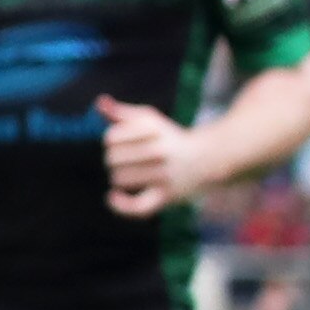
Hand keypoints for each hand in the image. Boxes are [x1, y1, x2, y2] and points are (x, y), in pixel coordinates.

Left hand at [99, 97, 205, 218]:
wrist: (210, 159)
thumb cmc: (170, 138)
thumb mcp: (149, 120)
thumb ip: (122, 112)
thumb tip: (100, 102)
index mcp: (155, 130)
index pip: (111, 137)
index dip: (111, 139)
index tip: (123, 140)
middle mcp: (161, 151)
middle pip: (112, 158)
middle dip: (115, 158)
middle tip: (130, 159)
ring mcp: (165, 175)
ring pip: (120, 179)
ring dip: (120, 177)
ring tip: (132, 173)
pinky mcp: (168, 196)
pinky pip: (138, 207)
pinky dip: (121, 205)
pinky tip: (112, 196)